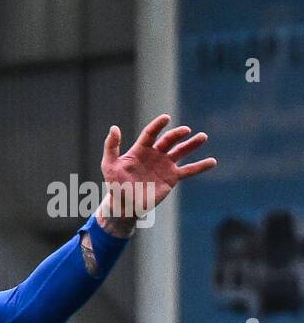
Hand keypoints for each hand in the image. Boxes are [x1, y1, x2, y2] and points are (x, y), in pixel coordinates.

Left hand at [98, 114, 216, 226]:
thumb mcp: (109, 165)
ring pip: (181, 152)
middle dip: (177, 134)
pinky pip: (189, 171)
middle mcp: (155, 154)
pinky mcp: (172, 178)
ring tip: (202, 137)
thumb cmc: (115, 184)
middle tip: (186, 130)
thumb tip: (114, 127)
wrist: (124, 204)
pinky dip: (200, 166)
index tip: (166, 118)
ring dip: (192, 144)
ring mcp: (165, 165)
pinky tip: (212, 161)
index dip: (158, 125)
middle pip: (168, 140)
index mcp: (140, 149)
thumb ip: (111, 146)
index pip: (151, 133)